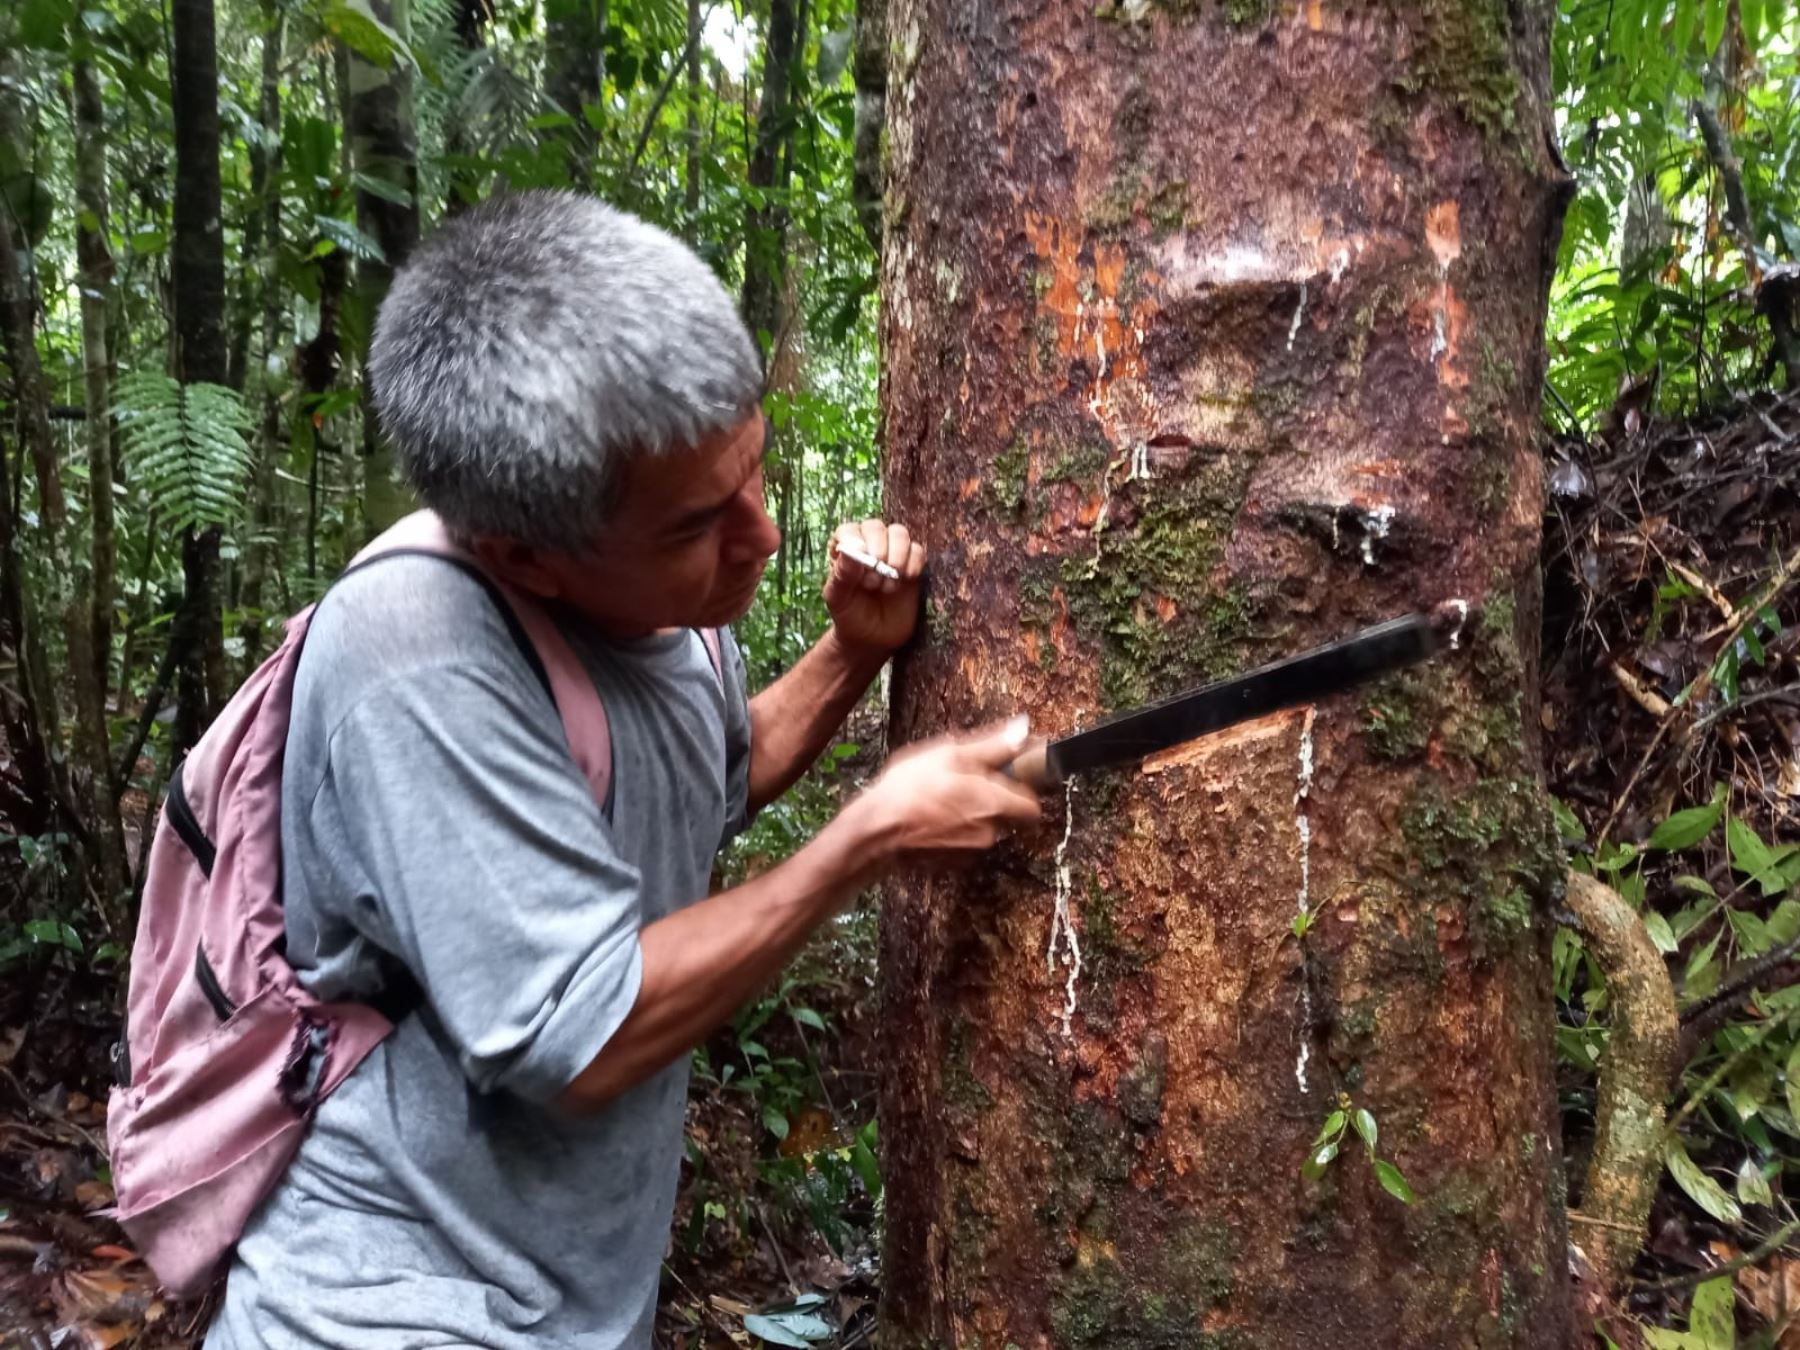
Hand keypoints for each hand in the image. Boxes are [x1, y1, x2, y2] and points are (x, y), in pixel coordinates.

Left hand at [823, 519, 926, 657]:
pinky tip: (906, 579)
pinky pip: (918, 550)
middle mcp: (869, 544)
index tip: (862, 559)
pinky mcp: (912, 563)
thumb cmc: (850, 615)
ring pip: (899, 533)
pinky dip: (914, 562)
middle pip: (876, 527)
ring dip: (897, 555)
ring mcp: (892, 552)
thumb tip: (852, 550)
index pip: (849, 531)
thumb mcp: (838, 599)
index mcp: (844, 549)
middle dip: (878, 550)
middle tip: (874, 579)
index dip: (856, 541)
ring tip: (889, 584)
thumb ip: (841, 575)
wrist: (874, 638)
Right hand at [850, 716, 1041, 861]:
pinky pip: (963, 841)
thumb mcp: (950, 754)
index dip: (1023, 789)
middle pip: (1007, 815)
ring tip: (941, 798)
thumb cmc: (910, 788)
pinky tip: (932, 817)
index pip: (1032, 806)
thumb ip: (993, 745)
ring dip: (970, 813)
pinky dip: (954, 830)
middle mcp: (990, 831)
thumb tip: (1024, 729)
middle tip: (963, 783)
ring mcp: (971, 851)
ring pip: (982, 827)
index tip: (1008, 777)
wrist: (876, 830)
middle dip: (992, 800)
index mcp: (996, 803)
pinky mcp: (952, 863)